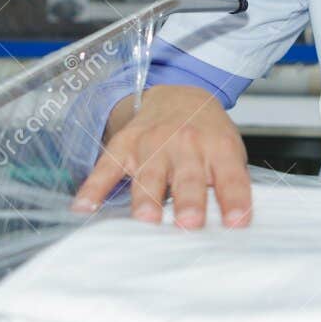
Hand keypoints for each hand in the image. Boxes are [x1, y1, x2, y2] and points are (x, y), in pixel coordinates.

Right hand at [70, 85, 252, 229]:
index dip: (235, 200)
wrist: (178, 95)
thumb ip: (229, 184)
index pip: (230, 177)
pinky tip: (84, 208)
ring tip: (146, 219)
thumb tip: (230, 226)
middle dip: (188, 201)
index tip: (237, 224)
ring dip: (147, 199)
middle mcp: (186, 144)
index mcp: (218, 147)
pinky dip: (93, 189)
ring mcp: (152, 145)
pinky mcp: (123, 147)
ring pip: (149, 175)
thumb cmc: (207, 133)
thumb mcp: (229, 151)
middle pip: (188, 177)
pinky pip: (106, 169)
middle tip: (189, 223)